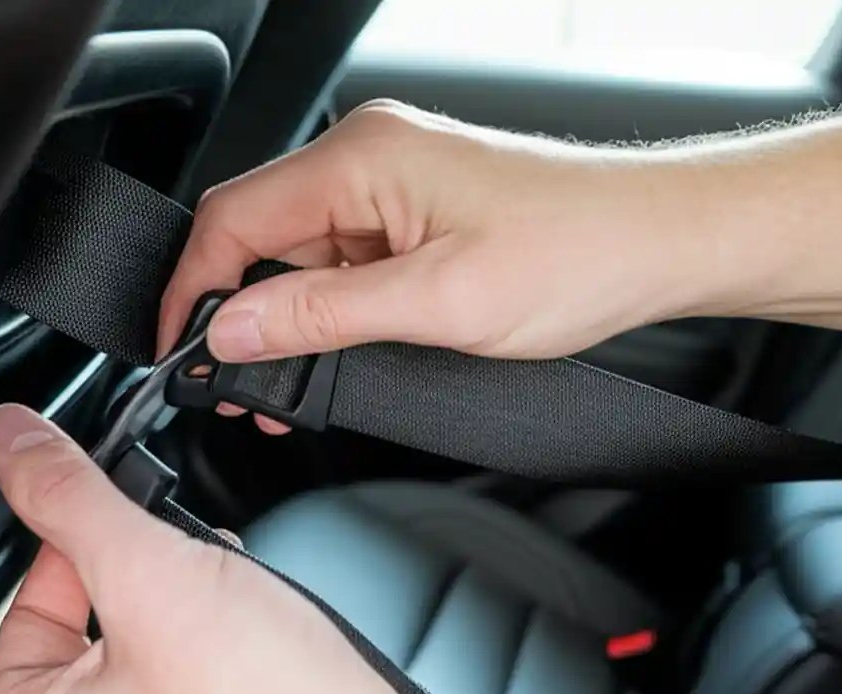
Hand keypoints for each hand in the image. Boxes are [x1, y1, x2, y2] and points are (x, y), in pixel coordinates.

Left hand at [0, 403, 434, 693]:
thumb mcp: (147, 576)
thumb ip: (72, 500)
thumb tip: (12, 442)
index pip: (18, 623)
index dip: (57, 553)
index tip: (94, 513)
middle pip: (88, 623)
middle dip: (134, 566)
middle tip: (169, 544)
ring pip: (149, 634)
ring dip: (184, 588)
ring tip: (221, 578)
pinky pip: (197, 657)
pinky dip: (220, 621)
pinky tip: (254, 609)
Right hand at [158, 100, 713, 431]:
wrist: (659, 242)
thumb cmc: (577, 252)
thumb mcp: (436, 303)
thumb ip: (321, 316)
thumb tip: (233, 329)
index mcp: (362, 157)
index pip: (233, 217)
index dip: (194, 289)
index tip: (181, 351)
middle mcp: (367, 156)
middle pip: (257, 233)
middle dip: (239, 313)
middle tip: (237, 388)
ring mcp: (389, 181)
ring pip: (296, 253)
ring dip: (284, 320)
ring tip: (286, 390)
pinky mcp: (410, 210)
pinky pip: (339, 259)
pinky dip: (324, 310)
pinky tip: (328, 356)